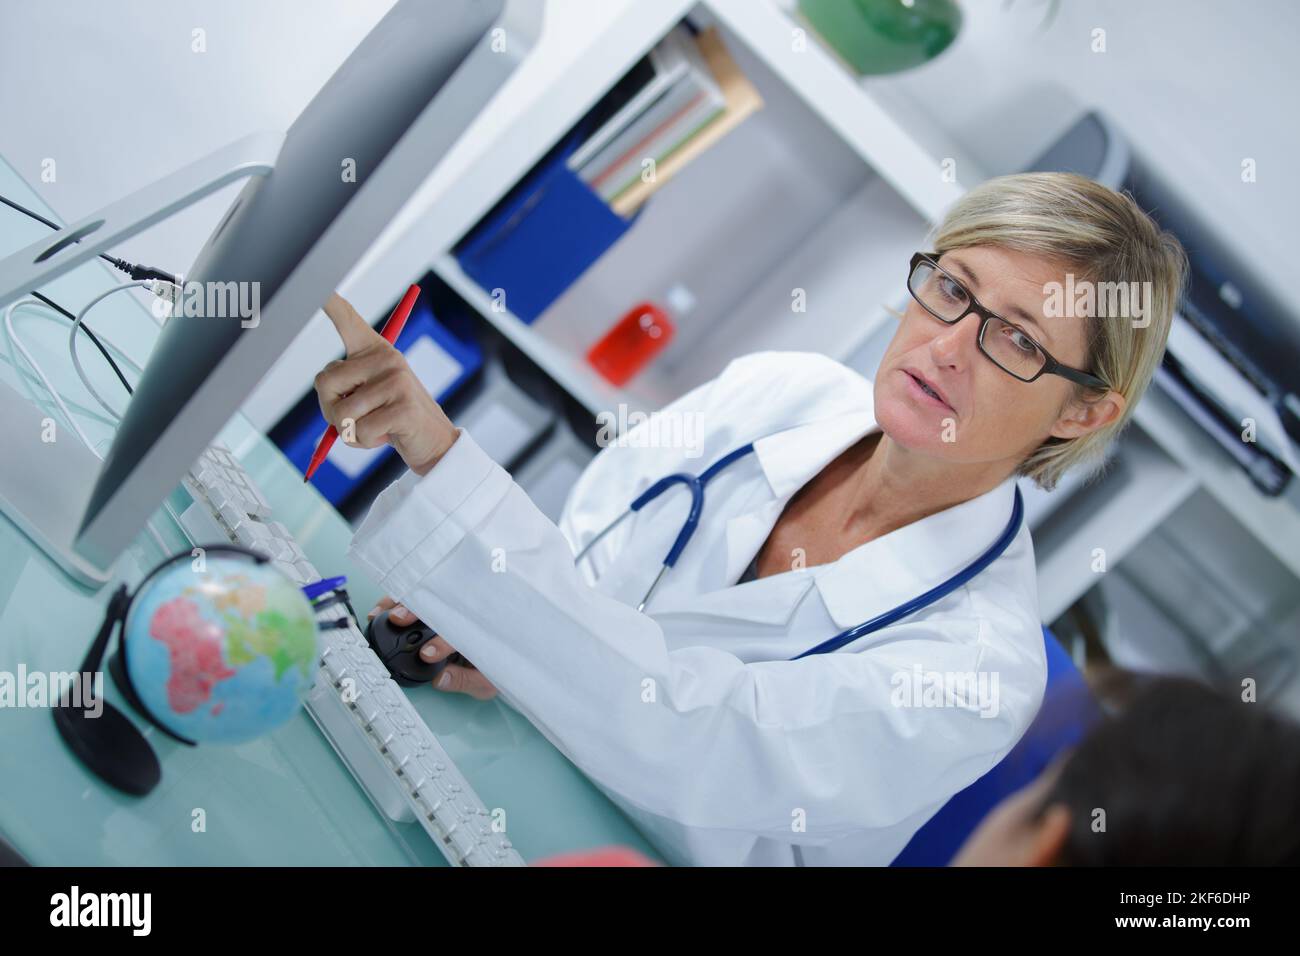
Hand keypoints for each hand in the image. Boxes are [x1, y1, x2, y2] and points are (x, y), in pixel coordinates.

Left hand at [314, 293, 458, 475]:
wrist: (433, 441)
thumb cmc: (390, 419)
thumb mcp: (364, 398)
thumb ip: (341, 391)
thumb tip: (325, 389)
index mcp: (374, 351)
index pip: (349, 321)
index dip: (332, 303)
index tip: (321, 284)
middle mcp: (386, 358)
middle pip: (324, 381)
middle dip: (329, 410)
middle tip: (355, 418)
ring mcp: (397, 381)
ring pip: (340, 413)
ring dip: (349, 431)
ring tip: (374, 427)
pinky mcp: (403, 407)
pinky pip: (360, 431)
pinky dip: (365, 442)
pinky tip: (387, 435)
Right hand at [368, 596, 498, 700]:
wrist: (504, 646)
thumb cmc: (494, 663)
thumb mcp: (487, 680)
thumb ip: (464, 681)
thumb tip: (440, 679)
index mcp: (476, 634)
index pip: (459, 635)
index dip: (441, 644)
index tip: (426, 654)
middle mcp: (462, 616)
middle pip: (438, 608)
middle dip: (417, 612)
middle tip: (398, 620)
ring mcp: (450, 607)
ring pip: (426, 598)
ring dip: (404, 603)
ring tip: (386, 613)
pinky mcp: (437, 603)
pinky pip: (417, 595)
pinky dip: (398, 600)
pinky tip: (384, 609)